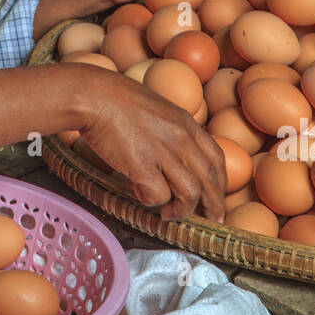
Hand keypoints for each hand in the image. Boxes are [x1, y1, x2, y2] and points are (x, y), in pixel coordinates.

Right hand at [78, 68, 226, 219]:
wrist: (93, 95)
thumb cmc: (116, 101)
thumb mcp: (157, 110)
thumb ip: (172, 132)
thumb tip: (174, 161)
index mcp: (186, 123)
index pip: (217, 158)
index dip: (221, 183)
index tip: (217, 198)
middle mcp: (181, 137)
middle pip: (210, 180)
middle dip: (213, 205)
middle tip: (211, 219)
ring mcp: (163, 151)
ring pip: (190, 193)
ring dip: (182, 210)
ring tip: (169, 213)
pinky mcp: (142, 165)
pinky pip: (158, 195)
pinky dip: (152, 201)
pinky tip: (141, 194)